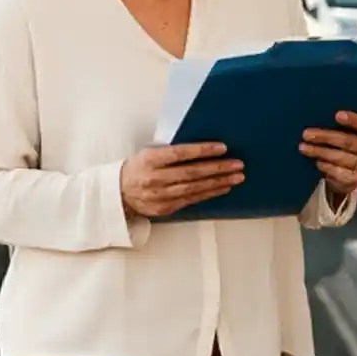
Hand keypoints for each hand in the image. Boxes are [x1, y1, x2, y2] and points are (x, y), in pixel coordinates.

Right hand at [120, 142, 244, 216]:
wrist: (119, 192)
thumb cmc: (138, 168)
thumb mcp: (148, 153)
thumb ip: (170, 151)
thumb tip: (201, 148)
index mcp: (150, 160)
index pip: (180, 153)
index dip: (202, 150)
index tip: (222, 148)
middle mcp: (155, 178)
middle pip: (191, 173)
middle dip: (217, 168)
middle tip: (236, 164)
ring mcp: (160, 195)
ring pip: (194, 188)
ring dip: (218, 182)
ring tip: (236, 177)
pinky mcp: (166, 207)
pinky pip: (191, 200)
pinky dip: (209, 193)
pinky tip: (222, 188)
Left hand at [299, 110, 356, 194]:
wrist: (356, 172)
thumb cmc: (351, 144)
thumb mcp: (353, 133)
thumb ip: (344, 125)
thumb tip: (320, 115)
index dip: (353, 120)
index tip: (337, 115)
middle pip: (350, 142)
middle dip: (326, 137)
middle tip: (306, 134)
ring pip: (342, 158)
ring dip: (321, 152)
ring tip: (304, 148)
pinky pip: (340, 173)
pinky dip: (327, 166)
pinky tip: (317, 162)